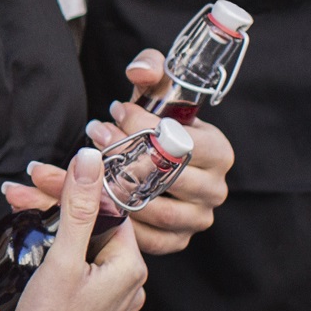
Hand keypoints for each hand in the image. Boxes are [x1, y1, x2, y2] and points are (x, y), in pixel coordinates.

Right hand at [0, 148, 145, 310]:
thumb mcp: (62, 258)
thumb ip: (79, 207)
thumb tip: (90, 160)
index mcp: (132, 269)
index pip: (111, 211)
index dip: (78, 190)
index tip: (46, 178)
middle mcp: (131, 288)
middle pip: (96, 231)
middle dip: (58, 207)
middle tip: (20, 192)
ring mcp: (113, 306)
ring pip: (86, 252)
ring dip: (53, 229)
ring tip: (17, 210)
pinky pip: (81, 276)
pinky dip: (57, 257)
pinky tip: (31, 247)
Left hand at [1, 49, 233, 256]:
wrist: (158, 161)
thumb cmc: (159, 125)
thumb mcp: (160, 92)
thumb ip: (152, 69)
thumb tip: (139, 71)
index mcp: (219, 152)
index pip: (181, 142)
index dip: (144, 126)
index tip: (115, 112)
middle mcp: (214, 189)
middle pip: (165, 176)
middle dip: (124, 154)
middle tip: (96, 135)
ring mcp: (198, 219)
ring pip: (153, 208)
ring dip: (116, 186)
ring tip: (91, 164)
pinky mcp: (177, 241)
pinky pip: (147, 237)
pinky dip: (119, 220)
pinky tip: (96, 198)